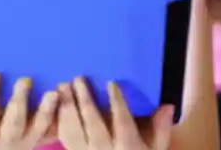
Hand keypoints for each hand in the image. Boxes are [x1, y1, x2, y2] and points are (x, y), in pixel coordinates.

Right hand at [0, 72, 58, 149]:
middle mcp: (6, 141)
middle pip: (15, 122)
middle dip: (20, 102)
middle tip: (25, 80)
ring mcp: (26, 143)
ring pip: (39, 129)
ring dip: (47, 111)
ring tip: (55, 92)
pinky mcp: (38, 141)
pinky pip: (53, 132)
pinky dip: (61, 118)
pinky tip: (68, 100)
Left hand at [56, 79, 172, 149]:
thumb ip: (160, 129)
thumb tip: (167, 106)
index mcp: (128, 147)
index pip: (122, 123)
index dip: (117, 104)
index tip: (111, 83)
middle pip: (94, 125)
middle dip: (85, 101)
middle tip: (78, 79)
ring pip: (73, 132)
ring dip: (66, 108)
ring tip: (62, 86)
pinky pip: (63, 138)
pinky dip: (57, 121)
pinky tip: (53, 104)